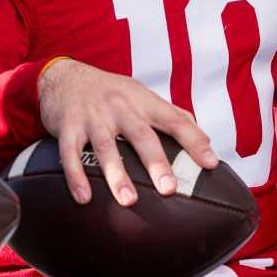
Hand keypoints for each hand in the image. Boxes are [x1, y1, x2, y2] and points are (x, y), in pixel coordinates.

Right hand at [38, 58, 218, 205]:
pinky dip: (76, 176)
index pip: (175, 120)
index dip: (195, 140)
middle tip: (169, 189)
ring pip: (106, 147)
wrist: (66, 76)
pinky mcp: (68, 127)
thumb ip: (172, 114)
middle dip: (156, 162)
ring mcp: (93, 117)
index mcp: (143, 101)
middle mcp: (120, 107)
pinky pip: (70, 154)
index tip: (211, 163)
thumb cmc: (112, 91)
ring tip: (129, 200)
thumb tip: (205, 138)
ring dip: (117, 175)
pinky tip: (84, 198)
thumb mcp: (142, 95)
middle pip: (141, 135)